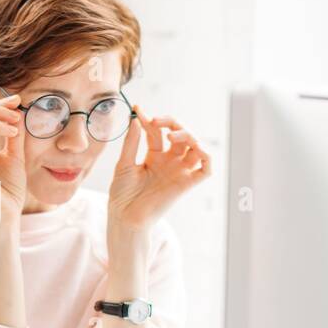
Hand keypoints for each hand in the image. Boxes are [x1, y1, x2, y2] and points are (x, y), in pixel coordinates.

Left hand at [108, 109, 210, 231]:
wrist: (124, 217)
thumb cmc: (122, 194)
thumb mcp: (124, 164)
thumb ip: (132, 142)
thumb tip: (136, 118)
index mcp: (155, 156)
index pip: (157, 131)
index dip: (149, 119)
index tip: (138, 110)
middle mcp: (170, 162)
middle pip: (180, 134)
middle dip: (171, 122)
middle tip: (155, 120)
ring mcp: (179, 171)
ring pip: (195, 146)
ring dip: (188, 134)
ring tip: (171, 135)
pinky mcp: (187, 184)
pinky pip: (206, 168)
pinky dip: (206, 155)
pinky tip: (194, 146)